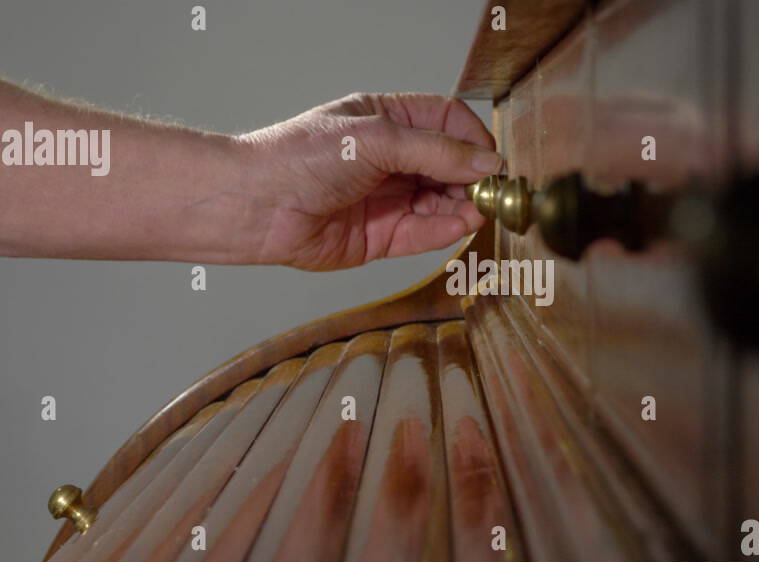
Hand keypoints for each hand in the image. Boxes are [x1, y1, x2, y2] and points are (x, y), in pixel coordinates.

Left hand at [237, 92, 501, 270]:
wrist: (257, 205)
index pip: (445, 122)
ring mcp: (386, 198)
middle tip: (494, 191)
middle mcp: (390, 159)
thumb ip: (435, 151)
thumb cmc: (301, 158)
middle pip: (449, 166)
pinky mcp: (380, 236)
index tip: (492, 158)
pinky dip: (444, 231)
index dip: (472, 138)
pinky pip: (422, 234)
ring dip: (463, 206)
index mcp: (387, 121)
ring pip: (440, 203)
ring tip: (481, 210)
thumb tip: (486, 162)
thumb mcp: (376, 139)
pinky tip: (461, 225)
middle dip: (472, 178)